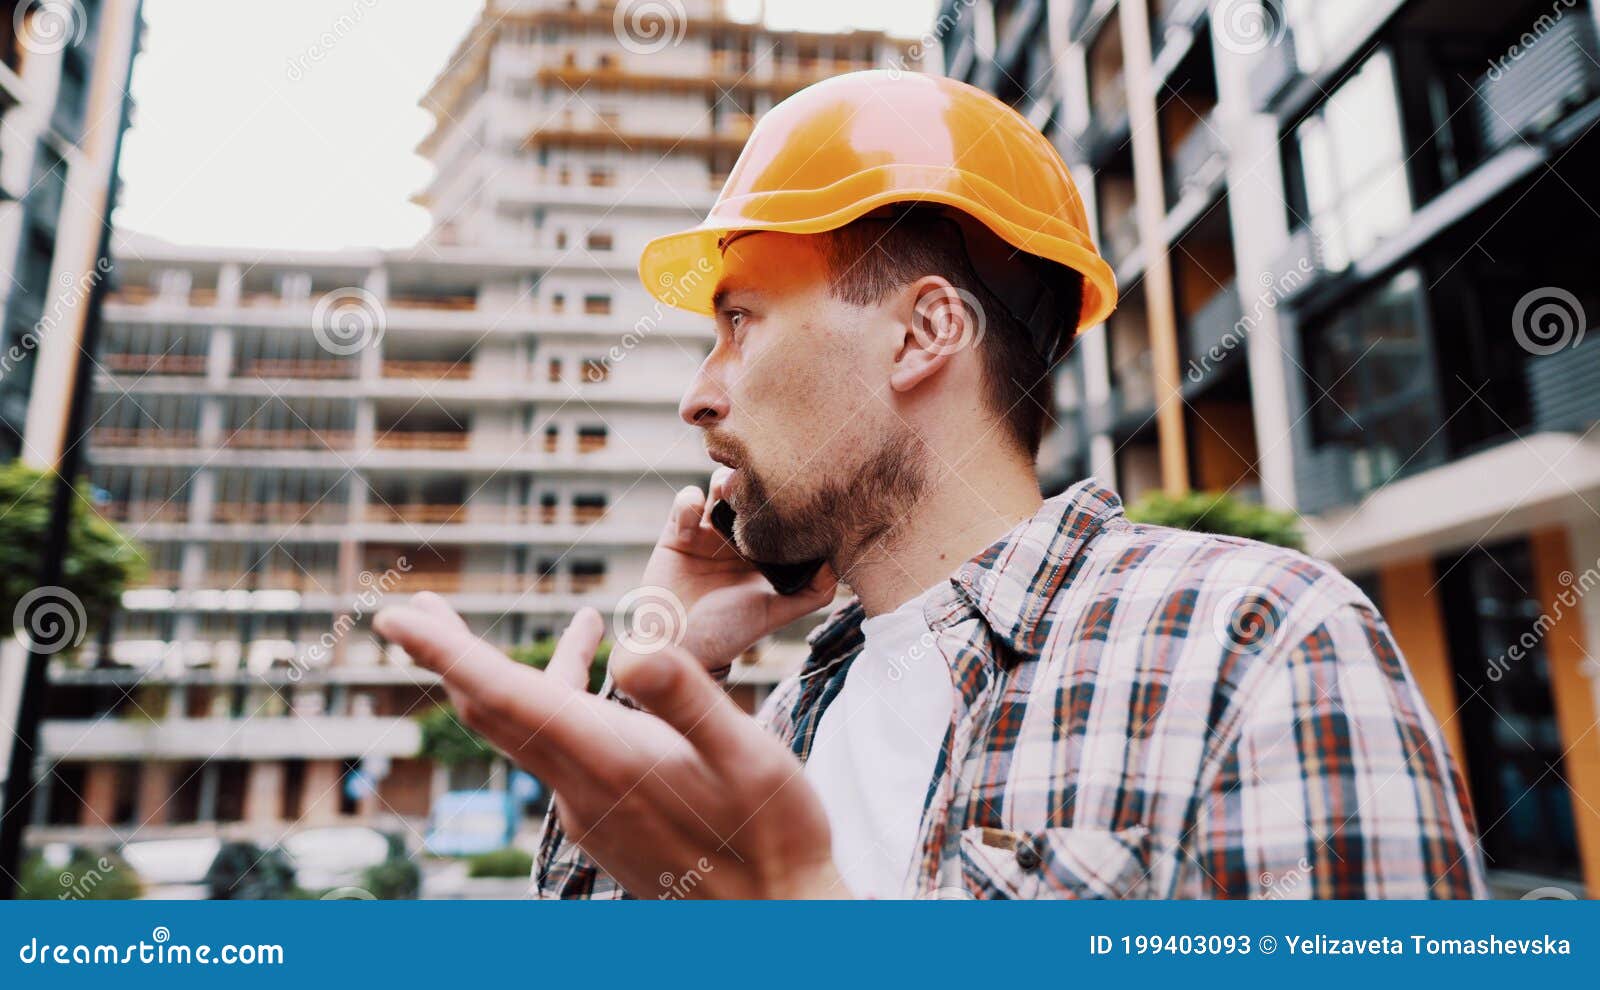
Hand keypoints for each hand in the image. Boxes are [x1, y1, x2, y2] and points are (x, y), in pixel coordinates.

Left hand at [374, 593, 847, 898]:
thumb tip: (632, 649)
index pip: (504, 697)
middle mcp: (580, 786)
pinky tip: (615, 680)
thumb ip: (688, 700)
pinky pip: (563, 749)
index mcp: (605, 760)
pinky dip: (565, 701)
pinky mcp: (607, 817)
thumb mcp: (747, 755)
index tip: (392, 616)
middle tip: (418, 609)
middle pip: (493, 712)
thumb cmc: (771, 835)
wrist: (776, 919)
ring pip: (530, 729)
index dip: (445, 653)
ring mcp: (588, 807)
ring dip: (520, 673)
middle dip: (453, 655)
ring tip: (576, 620)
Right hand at [633, 468, 836, 671]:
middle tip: (755, 484)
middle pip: (750, 492)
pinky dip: (689, 500)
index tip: (789, 488)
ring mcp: (708, 533)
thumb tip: (838, 562)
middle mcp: (738, 538)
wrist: (680, 646)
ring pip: (719, 487)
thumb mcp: (776, 612)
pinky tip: (694, 516)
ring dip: (723, 482)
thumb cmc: (729, 633)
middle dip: (753, 481)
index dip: (784, 496)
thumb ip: (811, 593)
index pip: (779, 512)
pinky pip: (684, 503)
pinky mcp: (677, 533)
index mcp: (763, 552)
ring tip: (725, 491)